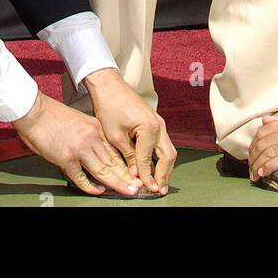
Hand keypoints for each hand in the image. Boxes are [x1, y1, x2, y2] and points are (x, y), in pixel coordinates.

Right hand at [13, 90, 139, 196]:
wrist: (35, 111)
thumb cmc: (53, 116)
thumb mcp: (80, 121)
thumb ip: (89, 136)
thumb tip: (96, 154)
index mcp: (95, 128)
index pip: (115, 150)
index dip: (126, 164)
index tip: (134, 173)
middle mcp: (91, 138)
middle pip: (113, 162)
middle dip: (127, 176)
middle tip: (137, 187)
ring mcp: (80, 149)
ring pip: (104, 171)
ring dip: (117, 183)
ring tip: (127, 191)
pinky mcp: (67, 158)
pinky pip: (82, 178)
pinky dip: (91, 186)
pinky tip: (98, 190)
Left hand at [85, 68, 176, 193]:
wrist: (109, 86)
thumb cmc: (110, 107)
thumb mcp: (115, 136)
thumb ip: (128, 156)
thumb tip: (136, 175)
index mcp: (150, 128)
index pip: (148, 160)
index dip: (146, 177)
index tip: (146, 191)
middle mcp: (159, 125)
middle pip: (168, 156)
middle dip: (164, 175)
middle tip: (159, 191)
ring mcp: (159, 123)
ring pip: (167, 150)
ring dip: (164, 168)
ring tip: (159, 184)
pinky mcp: (155, 123)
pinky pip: (162, 144)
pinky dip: (160, 158)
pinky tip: (154, 168)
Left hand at [248, 112, 277, 179]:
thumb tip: (266, 119)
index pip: (264, 131)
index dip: (254, 143)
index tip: (251, 153)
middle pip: (264, 142)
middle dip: (253, 156)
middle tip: (250, 166)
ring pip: (270, 152)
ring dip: (258, 164)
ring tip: (254, 173)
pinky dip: (269, 167)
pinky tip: (263, 172)